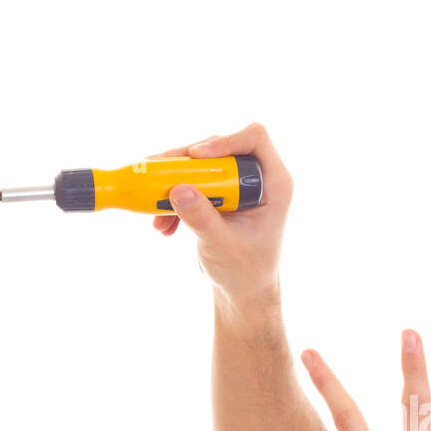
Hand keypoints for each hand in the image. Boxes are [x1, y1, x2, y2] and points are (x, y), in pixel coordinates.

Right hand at [147, 122, 292, 309]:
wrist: (242, 290)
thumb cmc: (245, 272)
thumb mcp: (223, 246)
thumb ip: (203, 219)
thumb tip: (178, 190)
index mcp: (274, 185)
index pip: (254, 139)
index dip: (225, 142)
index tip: (196, 156)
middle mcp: (257, 178)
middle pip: (218, 149)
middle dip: (184, 164)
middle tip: (157, 177)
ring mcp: (236, 185)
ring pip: (199, 165)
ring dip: (172, 183)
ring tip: (155, 214)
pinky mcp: (218, 194)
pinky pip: (190, 182)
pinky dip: (173, 200)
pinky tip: (162, 225)